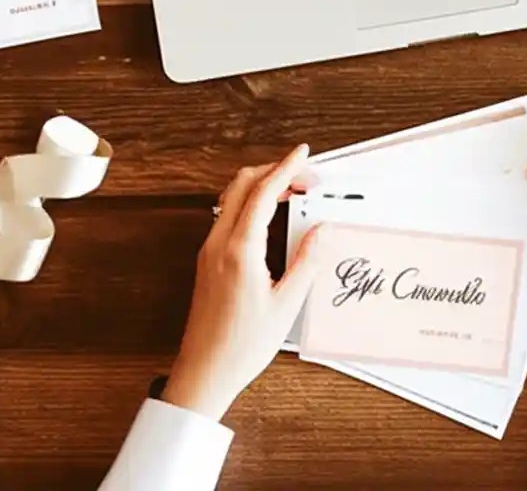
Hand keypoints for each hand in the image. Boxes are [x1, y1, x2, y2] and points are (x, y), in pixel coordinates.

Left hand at [163, 145, 322, 419]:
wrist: (204, 371)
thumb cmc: (240, 345)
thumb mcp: (287, 304)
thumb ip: (307, 262)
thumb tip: (322, 232)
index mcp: (239, 250)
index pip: (263, 192)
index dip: (286, 168)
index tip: (303, 154)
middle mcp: (218, 245)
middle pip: (242, 186)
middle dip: (274, 171)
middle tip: (304, 175)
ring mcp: (209, 252)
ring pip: (232, 199)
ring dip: (261, 187)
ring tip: (291, 193)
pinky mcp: (208, 263)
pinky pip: (227, 218)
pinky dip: (251, 205)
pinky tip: (269, 218)